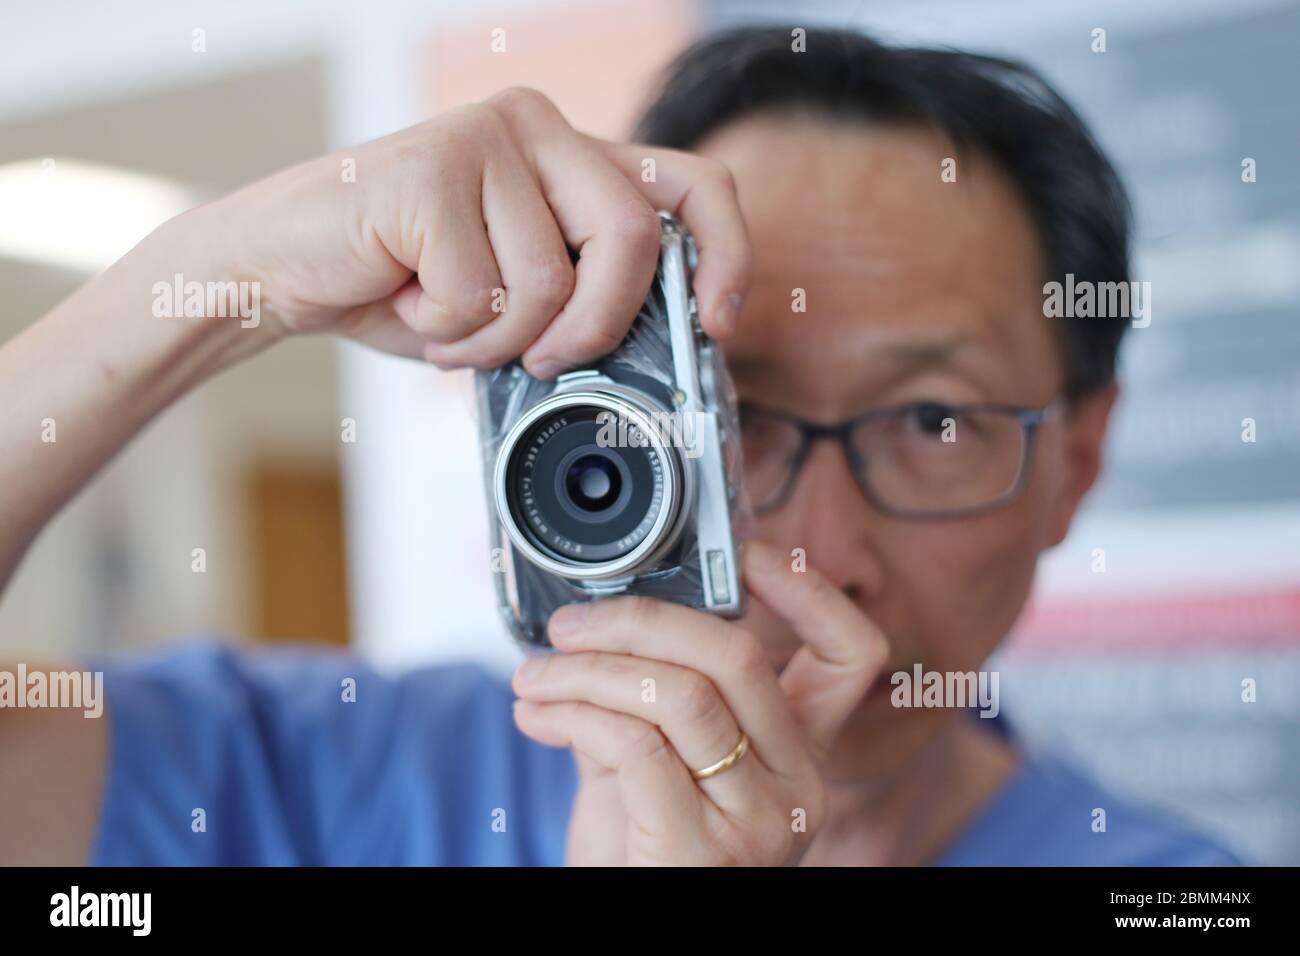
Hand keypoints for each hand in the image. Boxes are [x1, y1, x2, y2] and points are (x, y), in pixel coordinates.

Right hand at [194, 86, 750, 376]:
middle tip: (539, 361)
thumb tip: (663, 353)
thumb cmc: (405, 285)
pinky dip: (445, 332)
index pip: (693, 184)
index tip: (717, 322)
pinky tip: (408, 303)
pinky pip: (479, 292)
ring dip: (494, 340)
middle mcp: (540, 129)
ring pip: (547, 282)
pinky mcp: (433, 168)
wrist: (282, 269)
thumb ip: (580, 297)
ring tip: (445, 323)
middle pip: (627, 240)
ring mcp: (486, 139)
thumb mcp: (514, 294)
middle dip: (591, 329)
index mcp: (574, 156)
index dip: (726, 255)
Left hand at [510, 541, 888, 865]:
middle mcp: (797, 786)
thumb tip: (602, 623)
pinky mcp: (698, 850)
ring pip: (678, 696)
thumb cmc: (640, 852)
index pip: (852, 656)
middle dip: (641, 621)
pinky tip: (536, 715)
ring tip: (534, 676)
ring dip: (587, 671)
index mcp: (798, 752)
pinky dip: (571, 714)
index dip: (810, 591)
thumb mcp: (660, 762)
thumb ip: (650, 697)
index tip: (747, 553)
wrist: (621, 922)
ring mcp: (757, 822)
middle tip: (573, 625)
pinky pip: (634, 745)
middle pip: (739, 657)